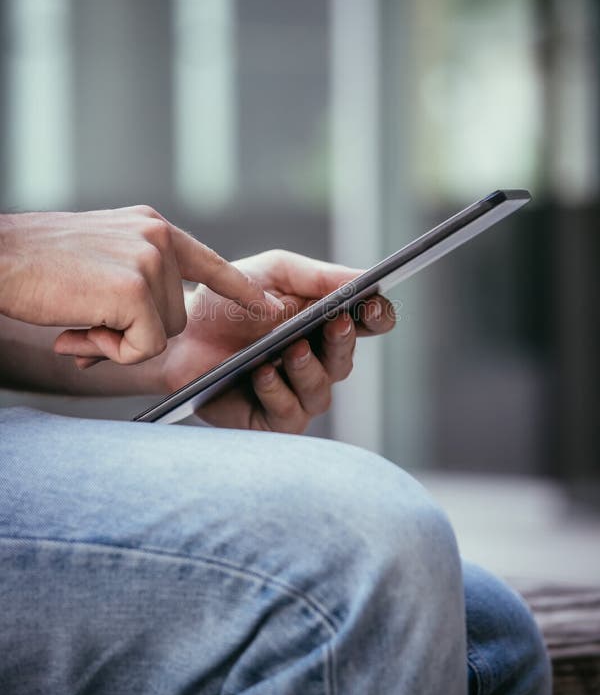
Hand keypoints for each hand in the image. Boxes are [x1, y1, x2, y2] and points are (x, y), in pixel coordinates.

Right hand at [0, 207, 281, 366]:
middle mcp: (157, 237)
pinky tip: (79, 331)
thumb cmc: (37, 266)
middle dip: (136, 331)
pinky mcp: (136, 289)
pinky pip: (145, 347)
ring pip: (163, 334)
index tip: (270, 307)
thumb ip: (137, 277)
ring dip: (120, 341)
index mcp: (151, 227)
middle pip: (179, 315)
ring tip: (79, 319)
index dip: (240, 289)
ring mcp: (150, 260)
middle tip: (88, 322)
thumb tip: (156, 326)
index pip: (210, 261)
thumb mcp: (100, 256)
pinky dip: (111, 353)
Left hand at [157, 249, 394, 432]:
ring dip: (308, 369)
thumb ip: (317, 276)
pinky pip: (287, 413)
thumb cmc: (225, 303)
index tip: (374, 306)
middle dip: (343, 341)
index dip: (378, 316)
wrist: (176, 335)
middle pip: (345, 358)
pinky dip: (276, 391)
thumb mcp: (271, 274)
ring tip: (292, 349)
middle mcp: (317, 362)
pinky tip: (262, 373)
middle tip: (337, 322)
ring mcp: (296, 394)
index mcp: (324, 323)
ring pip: (320, 390)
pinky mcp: (270, 420)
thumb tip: (365, 278)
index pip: (367, 324)